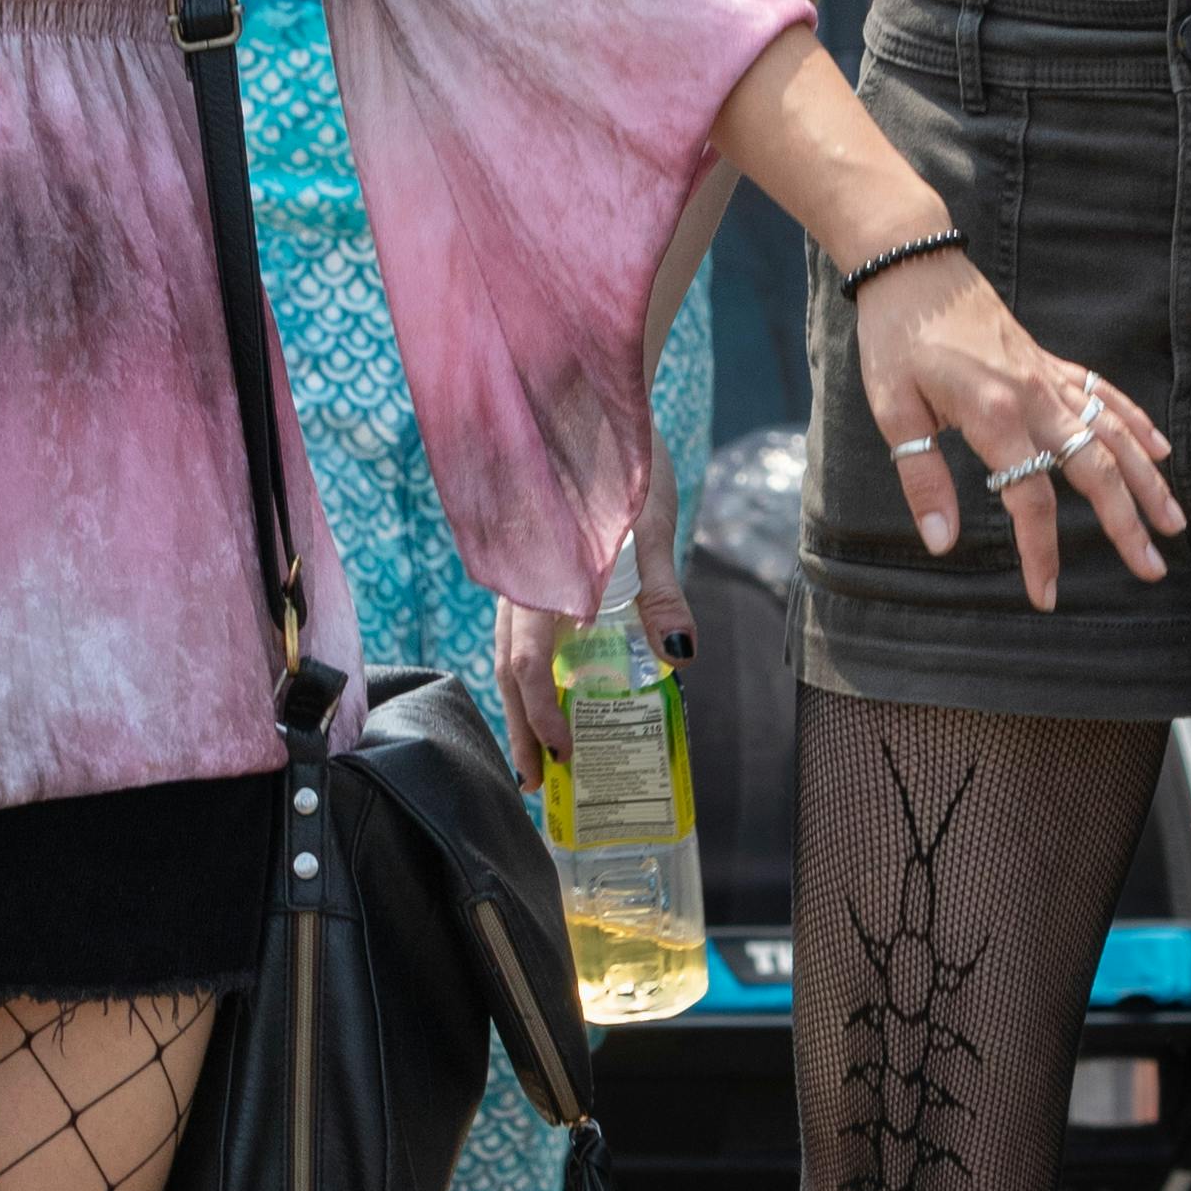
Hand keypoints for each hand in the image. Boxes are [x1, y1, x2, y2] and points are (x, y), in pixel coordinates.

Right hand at [495, 442, 698, 786]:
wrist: (591, 404)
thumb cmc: (623, 460)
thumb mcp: (650, 524)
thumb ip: (662, 591)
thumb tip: (681, 658)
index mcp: (543, 575)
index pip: (528, 664)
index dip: (542, 715)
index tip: (565, 754)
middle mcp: (522, 582)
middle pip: (508, 672)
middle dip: (523, 731)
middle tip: (537, 785)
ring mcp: (524, 578)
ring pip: (509, 656)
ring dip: (522, 709)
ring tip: (538, 757)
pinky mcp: (535, 572)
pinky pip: (522, 636)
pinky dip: (530, 678)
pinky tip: (550, 697)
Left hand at [856, 253, 1181, 612]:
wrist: (914, 264)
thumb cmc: (897, 339)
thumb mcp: (894, 410)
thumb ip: (922, 477)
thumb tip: (941, 543)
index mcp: (994, 414)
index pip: (1030, 498)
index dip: (1040, 551)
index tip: (1045, 596)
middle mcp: (1035, 397)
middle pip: (1095, 469)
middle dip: (1126, 523)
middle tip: (1152, 570)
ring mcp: (1049, 378)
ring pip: (1114, 434)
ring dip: (1148, 480)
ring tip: (1174, 522)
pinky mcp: (1051, 363)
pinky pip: (1105, 396)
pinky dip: (1138, 424)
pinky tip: (1160, 452)